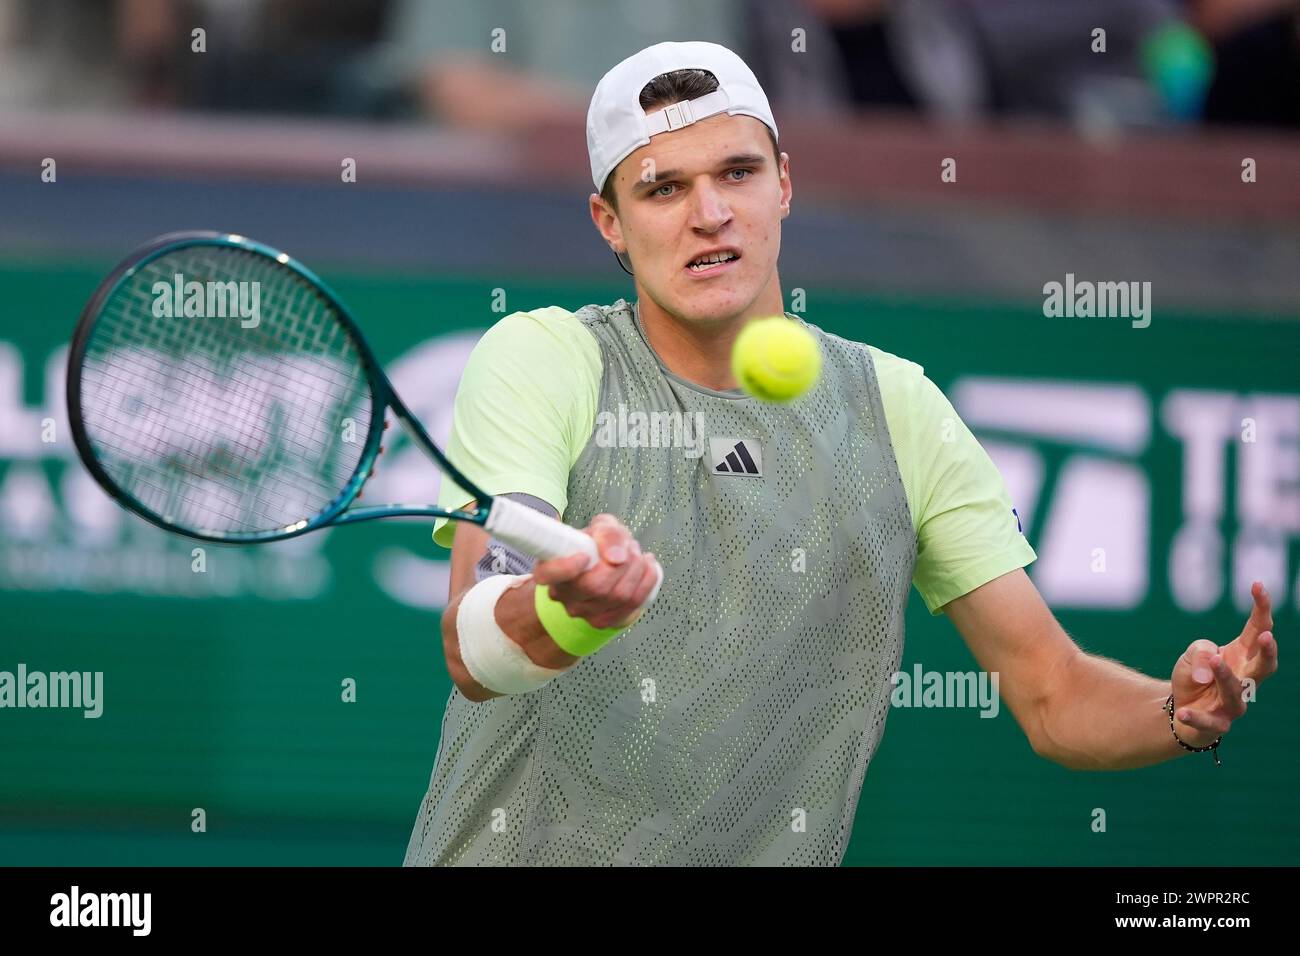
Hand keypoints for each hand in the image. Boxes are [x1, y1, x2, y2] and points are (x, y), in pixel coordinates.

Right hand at [530, 513, 660, 629]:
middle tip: (628, 547)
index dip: (567, 568)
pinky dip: (647, 581)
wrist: (604, 565)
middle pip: (596, 585)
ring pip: (619, 595)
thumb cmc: (596, 545)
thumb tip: (617, 557)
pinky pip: (633, 604)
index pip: (548, 574)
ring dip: (637, 569)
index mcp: (549, 568)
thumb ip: (607, 534)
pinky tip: (647, 567)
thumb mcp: (600, 527)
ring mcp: (582, 612)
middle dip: (623, 561)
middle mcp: (562, 594)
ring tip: (636, 555)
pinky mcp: (603, 621)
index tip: (585, 556)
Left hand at [1170, 580, 1278, 746]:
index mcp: (1243, 657)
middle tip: (1265, 636)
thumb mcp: (1193, 655)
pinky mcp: (1216, 724)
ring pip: (1236, 692)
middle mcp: (1245, 680)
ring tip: (1215, 661)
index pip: (1258, 630)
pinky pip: (1209, 722)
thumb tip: (1212, 663)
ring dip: (1226, 676)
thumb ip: (1201, 651)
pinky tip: (1185, 711)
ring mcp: (1234, 704)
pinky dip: (1197, 717)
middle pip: (1265, 666)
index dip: (1262, 609)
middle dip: (1267, 652)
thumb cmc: (1196, 676)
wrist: (1181, 710)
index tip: (1258, 586)